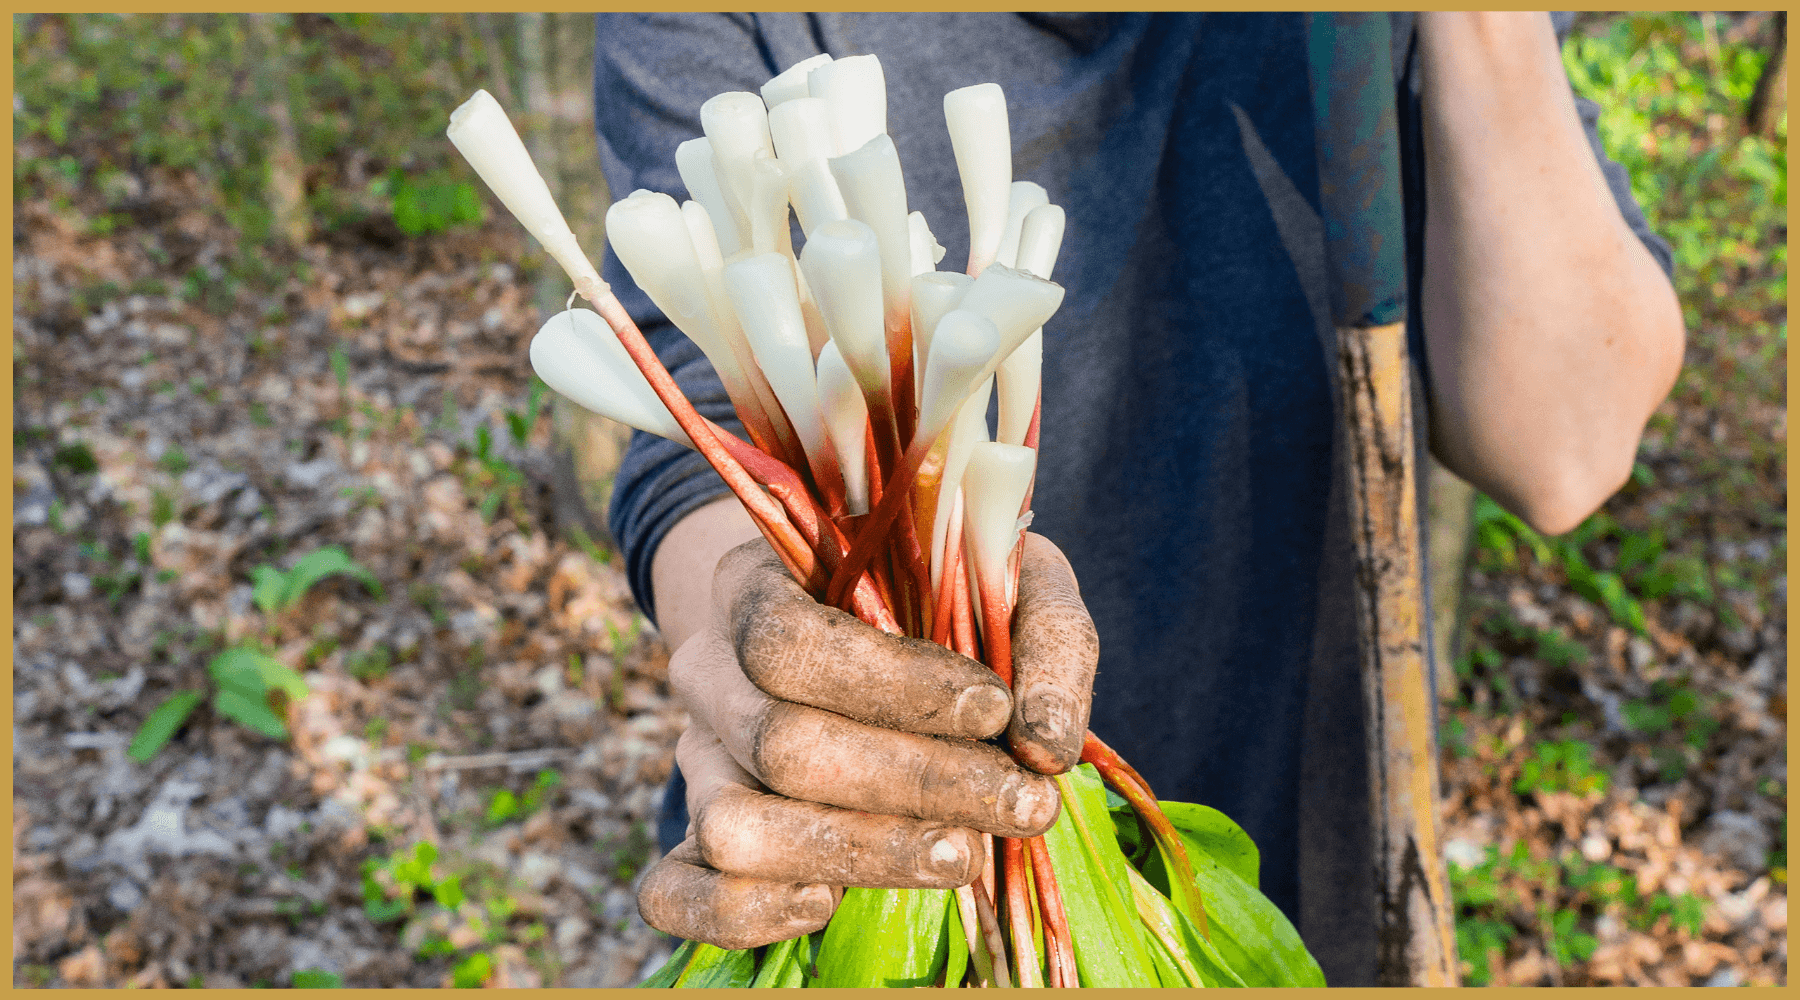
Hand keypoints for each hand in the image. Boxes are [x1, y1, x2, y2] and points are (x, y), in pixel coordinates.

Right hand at [636, 532, 1098, 948]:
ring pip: (733, 827)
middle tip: (1021, 803)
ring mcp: (697, 758)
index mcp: (757, 582)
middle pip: (777, 742)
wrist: (852, 628)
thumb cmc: (935, 598)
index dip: (890, 683)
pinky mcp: (695, 837)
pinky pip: (678, 893)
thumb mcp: (1003, 582)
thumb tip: (1046, 744)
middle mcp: (708, 670)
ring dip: (858, 854)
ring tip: (965, 856)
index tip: (994, 707)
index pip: (787, 638)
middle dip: (914, 783)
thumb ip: (1044, 641)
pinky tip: (828, 906)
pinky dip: (745, 912)